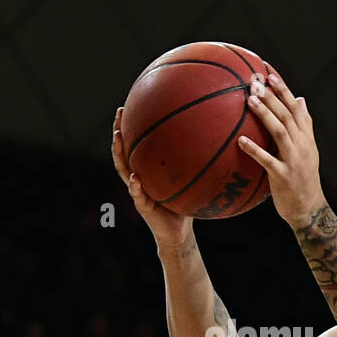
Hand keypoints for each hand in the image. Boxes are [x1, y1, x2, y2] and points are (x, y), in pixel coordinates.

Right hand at [112, 106, 193, 246]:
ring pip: (123, 169)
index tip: (134, 103)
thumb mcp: (192, 181)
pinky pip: (137, 194)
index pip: (137, 143)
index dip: (133, 124)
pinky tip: (135, 177)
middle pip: (124, 150)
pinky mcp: (143, 206)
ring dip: (119, 153)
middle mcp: (139, 177)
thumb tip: (218, 139)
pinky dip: (135, 186)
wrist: (179, 233)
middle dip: (120, 131)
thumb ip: (198, 164)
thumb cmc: (186, 204)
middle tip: (120, 112)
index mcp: (148, 169)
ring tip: (118, 138)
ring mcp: (138, 191)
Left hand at [236, 73, 327, 224]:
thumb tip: (301, 99)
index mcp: (306, 138)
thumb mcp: (308, 150)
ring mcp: (293, 160)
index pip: (296, 108)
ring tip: (249, 100)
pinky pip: (267, 160)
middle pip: (287, 115)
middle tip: (254, 82)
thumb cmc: (303, 179)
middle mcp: (302, 145)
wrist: (309, 209)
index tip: (269, 74)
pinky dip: (254, 149)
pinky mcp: (283, 176)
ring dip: (264, 114)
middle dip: (272, 96)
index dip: (283, 90)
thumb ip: (303, 125)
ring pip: (280, 131)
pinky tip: (240, 141)